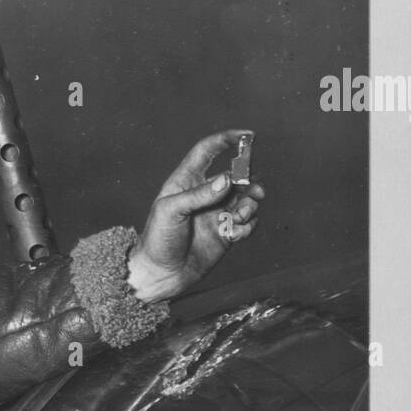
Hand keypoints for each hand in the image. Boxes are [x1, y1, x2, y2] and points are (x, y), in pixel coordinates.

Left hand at [126, 130, 264, 302]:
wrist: (162, 274)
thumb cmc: (158, 239)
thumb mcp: (171, 211)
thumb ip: (199, 194)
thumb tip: (227, 180)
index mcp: (186, 181)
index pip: (208, 151)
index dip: (227, 139)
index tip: (248, 135)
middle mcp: (205, 193)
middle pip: (236, 175)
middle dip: (248, 180)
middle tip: (253, 191)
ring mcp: (217, 212)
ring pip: (246, 198)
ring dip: (249, 205)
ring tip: (239, 217)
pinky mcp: (227, 232)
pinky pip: (248, 221)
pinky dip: (247, 225)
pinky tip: (235, 234)